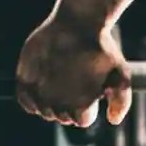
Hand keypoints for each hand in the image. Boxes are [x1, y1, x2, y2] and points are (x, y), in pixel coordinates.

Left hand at [15, 15, 131, 126]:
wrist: (79, 25)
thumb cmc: (102, 50)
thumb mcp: (120, 74)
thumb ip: (121, 99)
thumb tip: (113, 120)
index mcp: (85, 102)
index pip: (81, 121)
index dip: (83, 114)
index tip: (86, 98)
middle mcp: (65, 99)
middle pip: (62, 118)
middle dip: (65, 109)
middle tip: (70, 87)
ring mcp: (45, 90)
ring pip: (44, 111)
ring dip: (47, 105)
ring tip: (55, 84)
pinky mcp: (28, 79)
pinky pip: (24, 100)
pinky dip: (28, 101)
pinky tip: (37, 90)